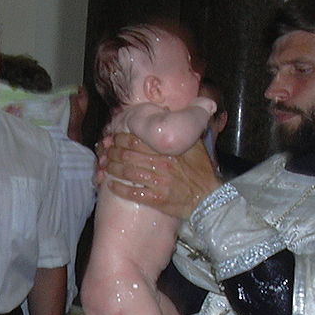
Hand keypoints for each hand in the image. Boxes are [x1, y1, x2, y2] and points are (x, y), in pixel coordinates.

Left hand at [104, 132, 221, 218]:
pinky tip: (110, 185)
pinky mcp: (156, 199)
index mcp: (167, 151)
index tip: (114, 137)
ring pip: (127, 173)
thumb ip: (183, 133)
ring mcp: (158, 183)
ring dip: (112, 168)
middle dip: (113, 152)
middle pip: (128, 155)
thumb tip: (171, 116)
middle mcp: (160, 165)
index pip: (137, 141)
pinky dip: (119, 189)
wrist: (209, 197)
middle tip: (105, 151)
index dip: (121, 138)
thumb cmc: (202, 172)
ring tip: (105, 166)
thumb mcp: (197, 147)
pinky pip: (133, 193)